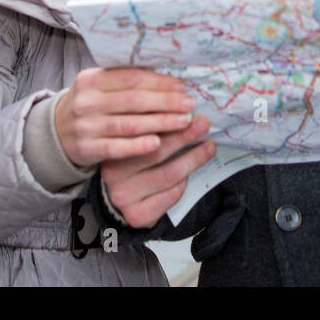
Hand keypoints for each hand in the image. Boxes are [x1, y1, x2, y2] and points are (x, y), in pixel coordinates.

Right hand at [54, 67, 194, 168]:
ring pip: (129, 124)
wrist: (56, 132)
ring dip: (160, 122)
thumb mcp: (98, 86)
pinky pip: (116, 148)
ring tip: (184, 122)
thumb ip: (124, 80)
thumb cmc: (89, 105)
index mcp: (91, 79)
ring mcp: (86, 126)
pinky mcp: (86, 149)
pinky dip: (138, 146)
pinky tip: (157, 143)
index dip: (159, 82)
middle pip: (134, 101)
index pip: (131, 78)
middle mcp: (87, 101)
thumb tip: (168, 79)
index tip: (182, 86)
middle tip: (190, 104)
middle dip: (166, 102)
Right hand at [100, 115, 216, 227]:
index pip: (142, 130)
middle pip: (156, 152)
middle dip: (184, 136)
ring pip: (168, 175)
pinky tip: (189, 174)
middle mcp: (113, 175)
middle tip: (202, 123)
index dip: (167, 117)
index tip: (186, 108)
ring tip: (209, 146)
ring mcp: (125, 197)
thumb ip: (150, 124)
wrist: (121, 200)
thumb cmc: (133, 164)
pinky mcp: (138, 215)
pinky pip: (170, 195)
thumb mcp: (135, 140)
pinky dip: (183, 184)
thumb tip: (179, 104)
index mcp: (111, 150)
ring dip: (193, 159)